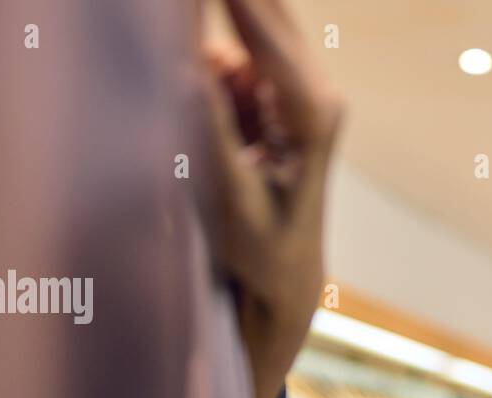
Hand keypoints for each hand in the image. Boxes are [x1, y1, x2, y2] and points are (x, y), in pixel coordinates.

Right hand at [195, 0, 343, 397]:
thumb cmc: (261, 248)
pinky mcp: (276, 95)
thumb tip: (188, 69)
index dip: (238, 2)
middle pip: (268, 16)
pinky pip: (235, 58)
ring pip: (249, 32)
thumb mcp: (231, 199)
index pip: (269, 41)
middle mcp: (317, 94)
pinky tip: (214, 133)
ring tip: (229, 155)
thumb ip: (211, 131)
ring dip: (211, 36)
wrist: (285, 276)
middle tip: (174, 7)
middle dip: (231, 2)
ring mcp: (300, 91)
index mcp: (313, 118)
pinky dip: (208, 66)